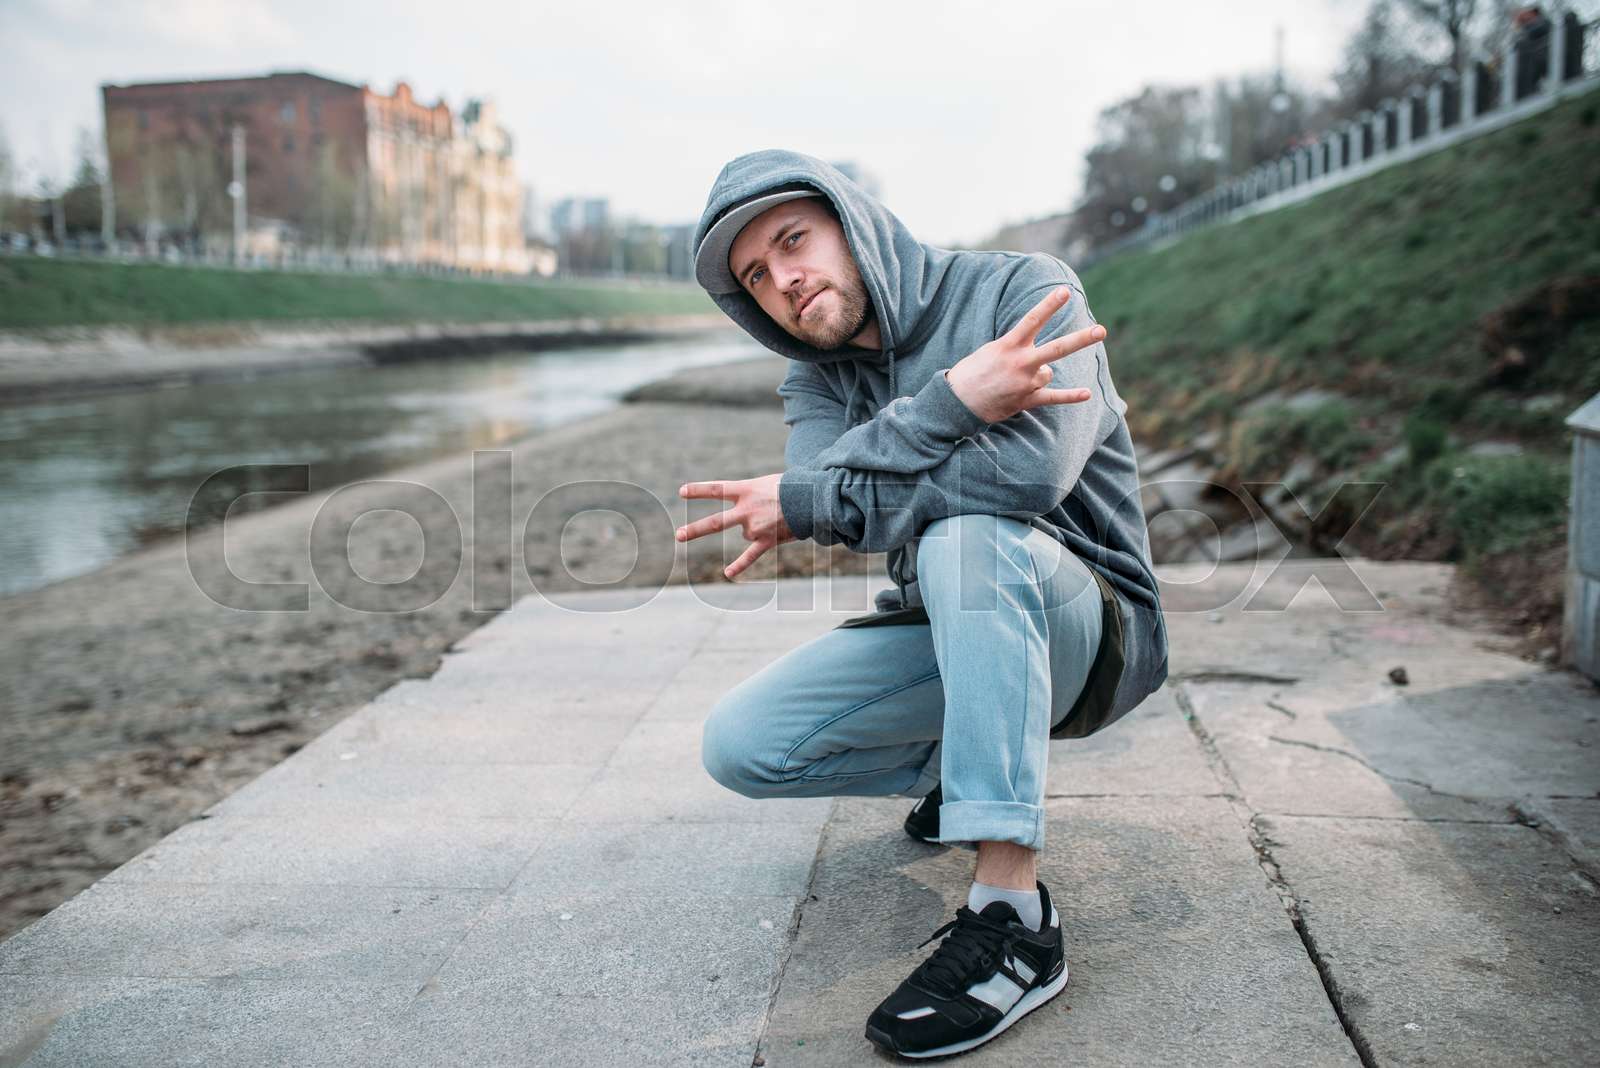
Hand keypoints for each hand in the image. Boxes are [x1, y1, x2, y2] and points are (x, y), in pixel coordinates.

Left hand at [675, 474, 795, 579]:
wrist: (813, 498)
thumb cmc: (791, 486)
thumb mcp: (766, 483)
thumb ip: (751, 496)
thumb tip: (745, 521)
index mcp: (746, 490)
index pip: (717, 489)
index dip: (699, 490)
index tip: (682, 491)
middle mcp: (747, 510)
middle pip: (716, 523)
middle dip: (696, 530)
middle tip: (678, 536)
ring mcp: (756, 527)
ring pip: (747, 533)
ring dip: (759, 527)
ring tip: (776, 517)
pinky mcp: (768, 540)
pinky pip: (750, 556)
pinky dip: (739, 566)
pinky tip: (728, 574)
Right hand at [944, 285, 1104, 423]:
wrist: (957, 401)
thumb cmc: (973, 372)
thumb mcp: (991, 350)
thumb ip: (1019, 350)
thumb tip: (1046, 364)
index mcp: (1008, 345)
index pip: (1033, 320)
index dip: (1050, 304)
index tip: (1065, 291)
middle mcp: (1020, 363)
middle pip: (1057, 349)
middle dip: (1080, 340)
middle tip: (1101, 331)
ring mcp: (1025, 383)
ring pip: (1048, 374)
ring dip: (1039, 375)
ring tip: (1016, 380)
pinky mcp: (1026, 400)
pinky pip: (1053, 398)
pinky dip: (1071, 396)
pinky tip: (1087, 393)